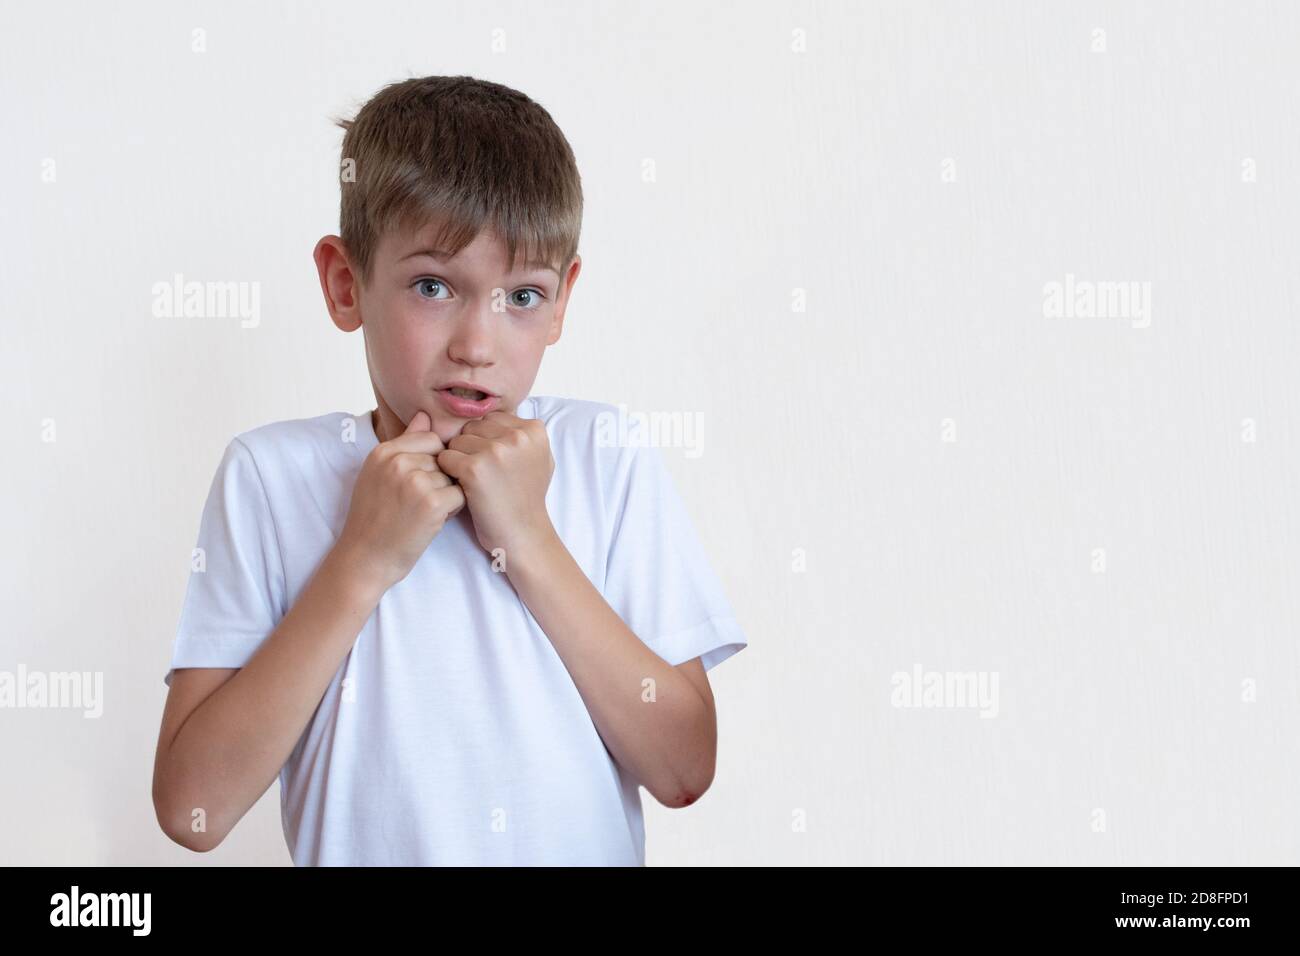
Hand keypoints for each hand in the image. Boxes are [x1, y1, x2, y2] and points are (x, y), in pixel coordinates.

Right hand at [335, 410, 464, 591]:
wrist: (365, 558)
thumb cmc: (373, 518)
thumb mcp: (379, 474)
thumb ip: (404, 443)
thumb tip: (424, 415)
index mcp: (383, 451)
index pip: (430, 439)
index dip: (434, 461)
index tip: (421, 480)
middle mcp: (398, 461)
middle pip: (444, 458)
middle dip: (442, 478)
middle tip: (422, 500)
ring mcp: (415, 481)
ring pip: (454, 476)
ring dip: (448, 494)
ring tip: (425, 511)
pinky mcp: (431, 503)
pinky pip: (461, 495)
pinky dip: (453, 509)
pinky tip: (434, 519)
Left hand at [435, 411, 555, 557]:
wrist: (523, 534)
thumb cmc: (527, 498)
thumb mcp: (540, 459)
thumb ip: (524, 434)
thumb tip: (502, 412)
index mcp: (534, 429)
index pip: (490, 420)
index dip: (485, 442)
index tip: (493, 464)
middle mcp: (517, 436)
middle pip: (472, 428)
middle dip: (470, 449)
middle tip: (482, 474)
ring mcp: (496, 451)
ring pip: (456, 441)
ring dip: (458, 461)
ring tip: (475, 482)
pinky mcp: (475, 469)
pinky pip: (446, 458)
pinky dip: (449, 473)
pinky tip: (463, 488)